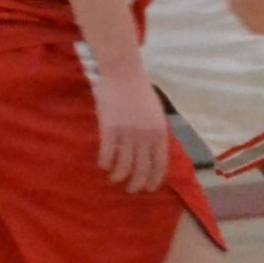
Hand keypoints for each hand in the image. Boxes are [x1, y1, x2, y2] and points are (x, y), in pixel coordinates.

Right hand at [89, 58, 169, 192]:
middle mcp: (145, 137)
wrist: (123, 73)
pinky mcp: (109, 130)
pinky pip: (107, 156)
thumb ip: (156, 134)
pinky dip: (105, 164)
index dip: (154, 180)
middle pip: (141, 171)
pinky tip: (103, 165)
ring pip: (123, 168)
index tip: (148, 189)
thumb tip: (153, 154)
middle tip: (130, 189)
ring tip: (114, 178)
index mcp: (160, 133)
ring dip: (118, 177)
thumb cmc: (140, 91)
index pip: (160, 165)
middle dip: (136, 185)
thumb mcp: (156, 114)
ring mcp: (127, 134)